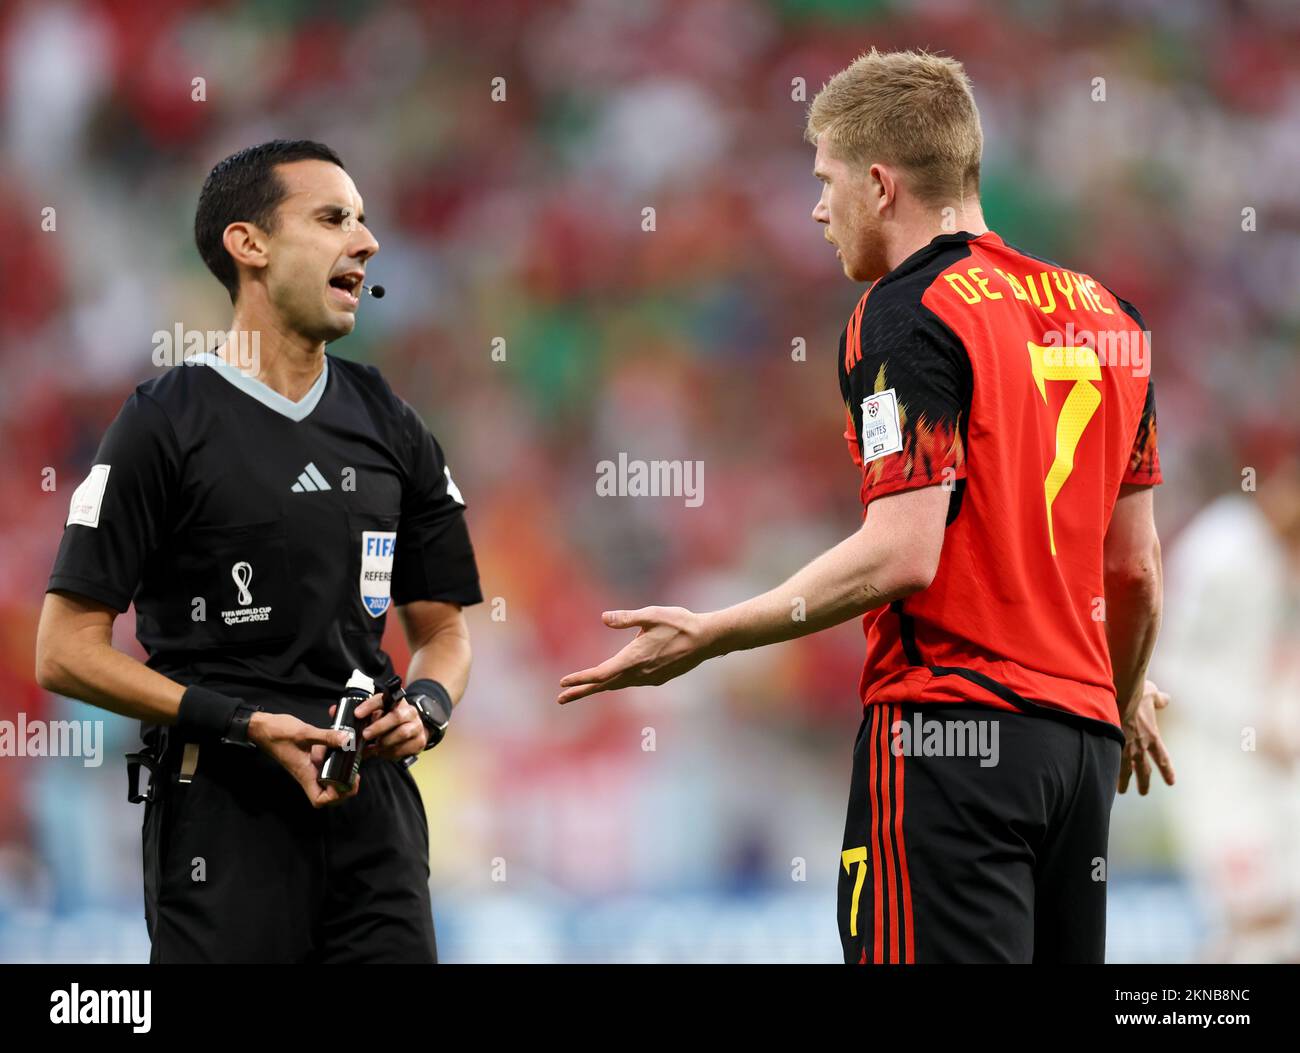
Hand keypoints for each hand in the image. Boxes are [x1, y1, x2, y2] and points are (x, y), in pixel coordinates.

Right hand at [248, 711, 361, 807]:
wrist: (263, 727)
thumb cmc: (278, 733)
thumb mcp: (304, 733)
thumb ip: (326, 737)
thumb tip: (348, 740)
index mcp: (306, 774)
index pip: (319, 800)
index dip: (334, 797)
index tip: (345, 781)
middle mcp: (309, 774)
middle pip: (328, 795)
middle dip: (344, 790)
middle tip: (354, 774)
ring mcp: (310, 767)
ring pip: (329, 781)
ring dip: (343, 776)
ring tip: (354, 763)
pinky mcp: (311, 758)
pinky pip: (327, 766)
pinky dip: (338, 761)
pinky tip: (346, 748)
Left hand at [350, 693, 427, 759]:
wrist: (414, 730)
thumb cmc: (390, 722)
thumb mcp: (377, 715)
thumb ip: (360, 715)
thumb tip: (336, 712)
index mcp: (395, 702)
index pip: (383, 699)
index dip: (369, 706)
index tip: (357, 714)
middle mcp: (409, 711)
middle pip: (396, 716)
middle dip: (379, 727)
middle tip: (365, 735)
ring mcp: (416, 726)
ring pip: (402, 733)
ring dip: (385, 742)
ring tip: (375, 747)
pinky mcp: (420, 741)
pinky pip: (405, 748)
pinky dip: (392, 752)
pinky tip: (384, 752)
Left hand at [557, 606, 715, 704]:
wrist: (706, 639)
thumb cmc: (679, 623)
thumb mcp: (651, 615)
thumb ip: (626, 618)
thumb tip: (604, 618)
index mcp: (634, 658)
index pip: (601, 673)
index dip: (580, 678)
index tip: (563, 683)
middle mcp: (639, 673)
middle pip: (605, 685)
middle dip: (582, 691)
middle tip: (561, 698)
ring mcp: (649, 678)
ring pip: (618, 685)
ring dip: (599, 688)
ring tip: (582, 690)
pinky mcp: (658, 677)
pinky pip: (631, 682)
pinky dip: (616, 683)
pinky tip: (614, 679)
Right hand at [1118, 678, 1174, 794]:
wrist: (1117, 696)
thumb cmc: (1137, 694)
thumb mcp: (1151, 694)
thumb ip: (1159, 700)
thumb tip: (1166, 699)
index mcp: (1152, 737)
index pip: (1162, 759)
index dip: (1167, 771)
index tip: (1171, 782)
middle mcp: (1138, 746)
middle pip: (1143, 770)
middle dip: (1143, 782)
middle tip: (1143, 792)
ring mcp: (1122, 746)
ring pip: (1124, 770)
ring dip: (1123, 781)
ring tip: (1121, 790)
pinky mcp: (1108, 742)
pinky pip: (1109, 759)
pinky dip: (1107, 767)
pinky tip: (1102, 773)